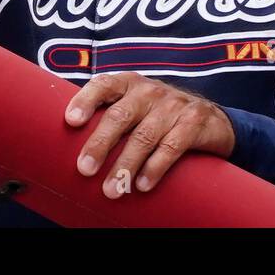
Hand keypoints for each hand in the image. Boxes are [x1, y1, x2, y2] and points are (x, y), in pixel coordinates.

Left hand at [65, 72, 235, 198]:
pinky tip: (142, 184)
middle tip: (84, 169)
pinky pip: (172, 147)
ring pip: (144, 136)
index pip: (104, 85)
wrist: (211, 119)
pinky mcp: (194, 123)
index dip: (85, 100)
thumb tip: (64, 142)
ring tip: (111, 189)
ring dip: (125, 165)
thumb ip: (109, 115)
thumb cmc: (158, 115)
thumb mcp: (136, 106)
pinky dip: (155, 168)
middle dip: (100, 144)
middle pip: (120, 116)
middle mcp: (150, 91)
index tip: (71, 121)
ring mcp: (174, 105)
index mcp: (130, 85)